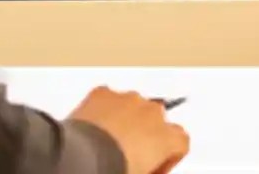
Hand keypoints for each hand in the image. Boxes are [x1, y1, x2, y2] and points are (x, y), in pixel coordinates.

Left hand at [70, 87, 189, 173]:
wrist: (77, 159)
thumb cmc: (110, 170)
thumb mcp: (140, 173)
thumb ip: (148, 166)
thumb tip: (142, 166)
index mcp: (166, 137)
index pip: (181, 142)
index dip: (168, 157)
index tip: (154, 168)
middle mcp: (152, 112)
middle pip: (157, 120)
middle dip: (147, 134)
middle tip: (129, 155)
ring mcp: (127, 99)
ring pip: (133, 106)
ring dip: (125, 120)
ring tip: (107, 143)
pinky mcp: (103, 93)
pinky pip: (108, 99)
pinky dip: (103, 111)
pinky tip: (93, 129)